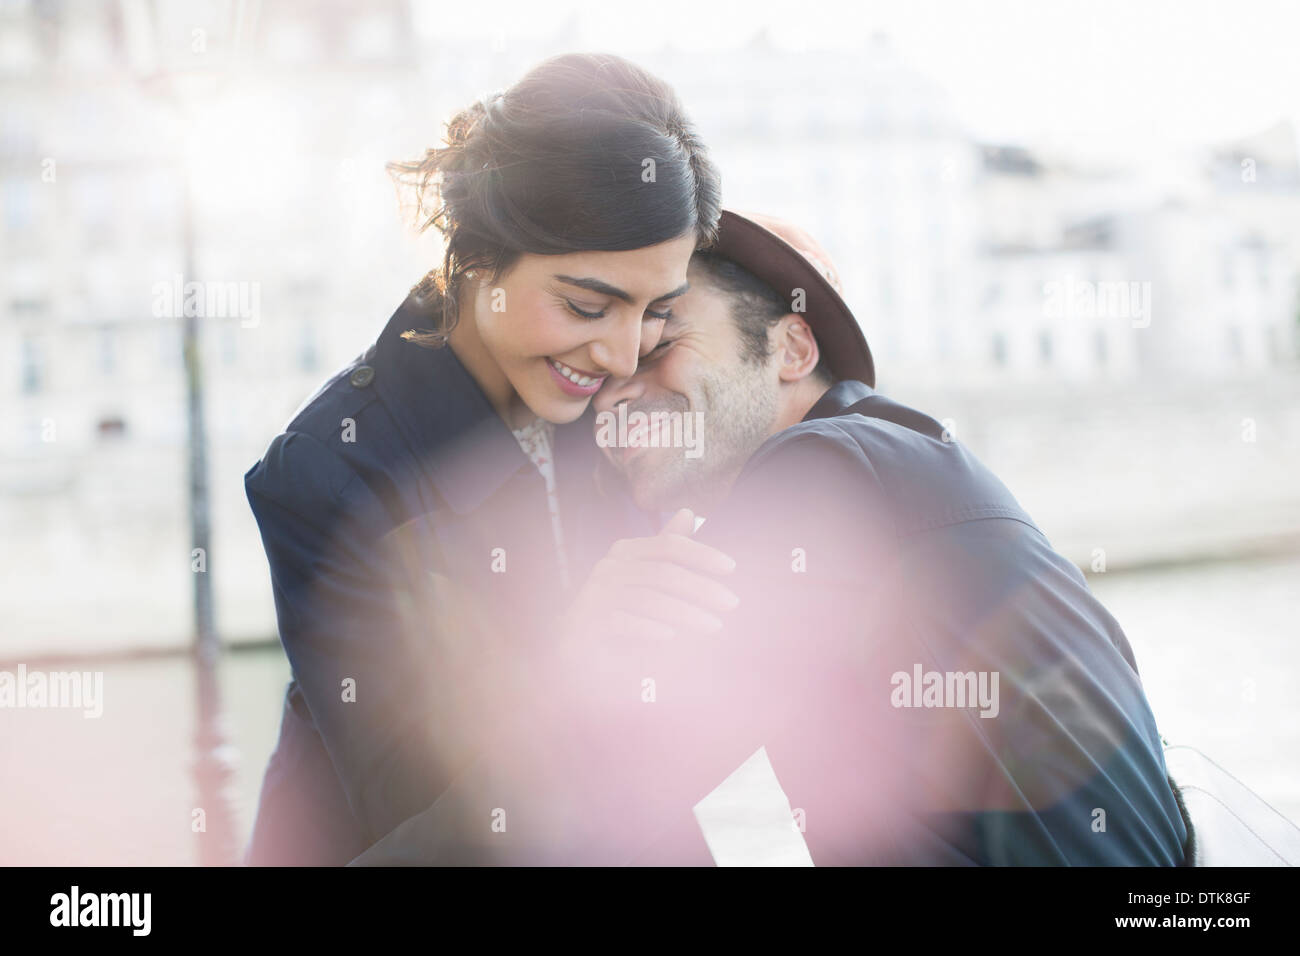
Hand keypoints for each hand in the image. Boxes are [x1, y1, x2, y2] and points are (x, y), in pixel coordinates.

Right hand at [557, 508, 739, 647]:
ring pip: (648, 599)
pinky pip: (622, 622)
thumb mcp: (646, 579)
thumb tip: (689, 512)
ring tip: (715, 626)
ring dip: (686, 613)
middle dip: (701, 588)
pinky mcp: (585, 622)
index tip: (731, 568)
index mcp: (626, 552)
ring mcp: (595, 594)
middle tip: (732, 603)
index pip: (669, 546)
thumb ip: (666, 550)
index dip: (701, 554)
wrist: (575, 647)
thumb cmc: (619, 610)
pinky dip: (649, 629)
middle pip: (663, 573)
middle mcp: (609, 567)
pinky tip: (671, 638)